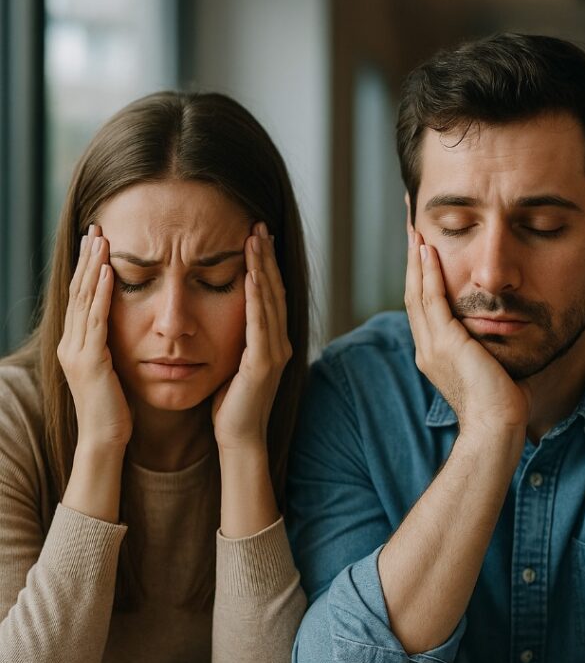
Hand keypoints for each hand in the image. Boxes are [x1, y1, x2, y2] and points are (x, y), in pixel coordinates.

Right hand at [57, 225, 131, 453]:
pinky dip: (103, 293)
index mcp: (77, 344)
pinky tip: (110, 273)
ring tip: (101, 239)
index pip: (82, 297)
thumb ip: (114, 348)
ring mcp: (77, 350)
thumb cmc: (116, 410)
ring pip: (85, 299)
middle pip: (78, 290)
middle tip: (96, 227)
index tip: (98, 241)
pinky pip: (97, 319)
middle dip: (87, 258)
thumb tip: (125, 330)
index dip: (88, 267)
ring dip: (94, 267)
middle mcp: (72, 343)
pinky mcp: (90, 360)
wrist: (105, 440)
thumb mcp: (113, 371)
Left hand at [212, 222, 291, 454]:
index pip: (270, 294)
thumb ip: (236, 339)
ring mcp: (275, 353)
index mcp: (273, 341)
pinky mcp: (264, 364)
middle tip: (259, 224)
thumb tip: (225, 316)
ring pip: (270, 301)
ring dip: (264, 268)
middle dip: (267, 256)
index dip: (265, 264)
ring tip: (256, 238)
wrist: (237, 438)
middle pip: (274, 290)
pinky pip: (260, 324)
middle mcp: (280, 342)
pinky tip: (253, 276)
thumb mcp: (232, 363)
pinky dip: (258, 298)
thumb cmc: (229, 405)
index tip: (255, 235)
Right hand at [404, 228, 529, 432]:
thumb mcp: (492, 365)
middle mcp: (427, 348)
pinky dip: (429, 274)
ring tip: (415, 232)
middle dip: (412, 261)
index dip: (421, 278)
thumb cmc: (503, 403)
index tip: (422, 251)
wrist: (498, 425)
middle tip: (411, 231)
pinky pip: (431, 300)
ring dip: (416, 260)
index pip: (423, 308)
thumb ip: (490, 345)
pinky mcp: (445, 343)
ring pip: (417, 293)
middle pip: (413, 295)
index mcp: (435, 355)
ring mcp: (432, 346)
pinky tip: (429, 251)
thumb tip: (507, 329)